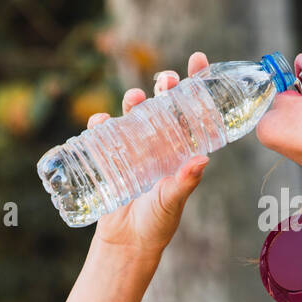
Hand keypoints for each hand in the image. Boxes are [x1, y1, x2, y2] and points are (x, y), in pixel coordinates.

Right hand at [88, 51, 210, 258]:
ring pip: (134, 114)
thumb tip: (201, 161)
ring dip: (134, 100)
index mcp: (181, 148)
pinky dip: (100, 124)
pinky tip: (100, 121)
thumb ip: (185, 182)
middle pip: (163, 105)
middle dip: (165, 85)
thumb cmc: (158, 222)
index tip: (198, 59)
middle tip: (166, 79)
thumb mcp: (173, 200)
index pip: (191, 110)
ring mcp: (134, 147)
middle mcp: (160, 143)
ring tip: (135, 97)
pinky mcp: (110, 157)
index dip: (195, 83)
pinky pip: (103, 134)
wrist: (128, 242)